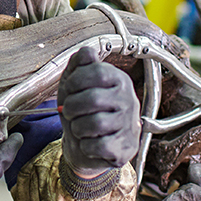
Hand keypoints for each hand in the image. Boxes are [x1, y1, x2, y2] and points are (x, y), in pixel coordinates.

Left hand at [57, 46, 139, 177]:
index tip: (69, 90)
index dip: (74, 82)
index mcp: (118, 79)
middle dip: (71, 108)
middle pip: (93, 99)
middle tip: (69, 112)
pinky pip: (98, 146)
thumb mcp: (74, 83)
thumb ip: (79, 64)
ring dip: (77, 128)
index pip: (96, 72)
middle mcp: (129, 99)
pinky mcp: (126, 147)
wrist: (86, 146)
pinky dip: (86, 147)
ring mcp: (130, 124)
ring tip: (80, 128)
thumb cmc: (82, 111)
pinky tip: (90, 143)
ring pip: (95, 124)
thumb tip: (87, 52)